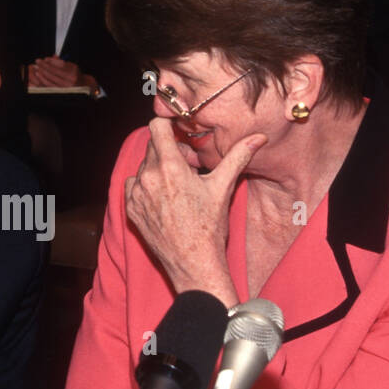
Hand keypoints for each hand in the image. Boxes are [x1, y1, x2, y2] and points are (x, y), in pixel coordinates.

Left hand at [26, 56, 93, 89]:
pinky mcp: (61, 91)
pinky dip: (43, 80)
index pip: (60, 65)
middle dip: (44, 66)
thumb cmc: (74, 74)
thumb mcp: (70, 65)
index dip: (50, 61)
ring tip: (37, 68)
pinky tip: (39, 76)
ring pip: (51, 79)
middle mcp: (70, 79)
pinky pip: (50, 85)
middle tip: (37, 62)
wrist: (82, 86)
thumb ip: (60, 61)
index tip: (44, 59)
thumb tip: (51, 57)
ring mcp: (66, 86)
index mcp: (73, 70)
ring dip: (42, 73)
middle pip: (54, 71)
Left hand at [123, 117, 264, 305]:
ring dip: (157, 168)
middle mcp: (148, 178)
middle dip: (170, 150)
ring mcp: (136, 194)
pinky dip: (146, 186)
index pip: (157, 126)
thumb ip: (238, 157)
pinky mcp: (130, 209)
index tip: (180, 132)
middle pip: (152, 147)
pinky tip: (165, 198)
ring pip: (143, 166)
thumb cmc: (209, 227)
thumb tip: (258, 137)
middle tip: (189, 166)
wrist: (193, 263)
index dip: (168, 125)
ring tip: (178, 185)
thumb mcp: (223, 188)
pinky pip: (133, 186)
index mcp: (169, 167)